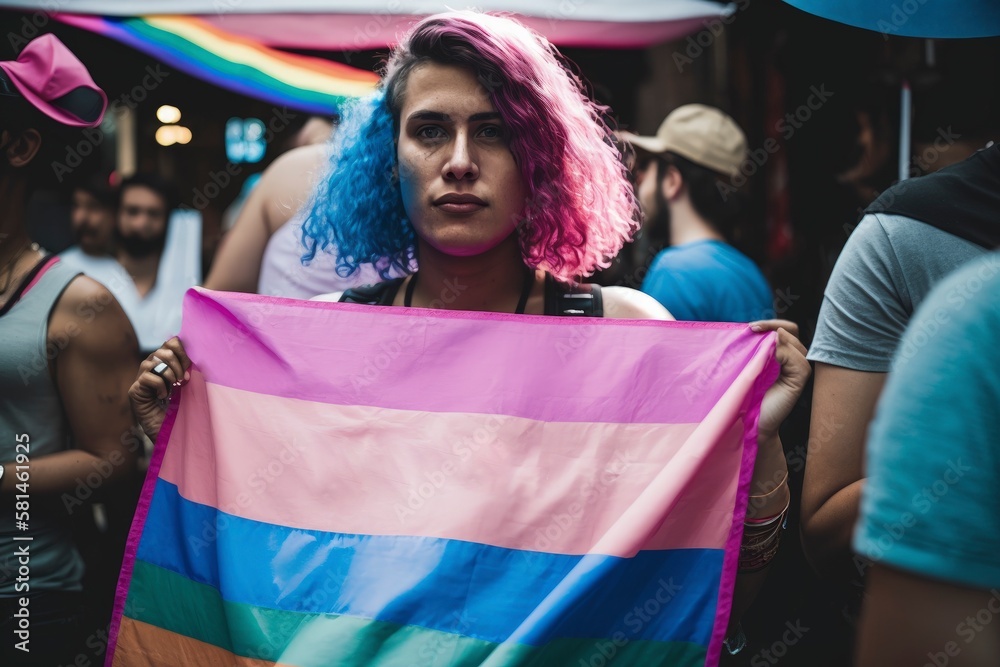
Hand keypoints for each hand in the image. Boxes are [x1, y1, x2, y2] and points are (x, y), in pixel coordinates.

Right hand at [129, 337, 190, 441]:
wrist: (169, 429)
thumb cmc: (181, 406)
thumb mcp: (188, 383)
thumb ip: (188, 368)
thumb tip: (193, 355)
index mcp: (165, 361)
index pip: (171, 342)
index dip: (182, 351)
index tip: (189, 367)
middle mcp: (151, 366)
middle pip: (163, 350)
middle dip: (178, 364)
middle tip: (183, 380)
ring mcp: (140, 377)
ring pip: (154, 362)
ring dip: (170, 375)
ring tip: (174, 388)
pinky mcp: (134, 390)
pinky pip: (149, 377)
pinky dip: (160, 386)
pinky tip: (163, 396)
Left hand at [750, 319, 809, 441]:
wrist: (751, 420)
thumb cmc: (748, 395)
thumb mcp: (751, 365)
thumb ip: (759, 348)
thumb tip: (767, 331)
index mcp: (784, 354)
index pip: (786, 328)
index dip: (771, 323)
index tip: (751, 326)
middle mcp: (795, 359)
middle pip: (792, 331)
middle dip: (772, 326)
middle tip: (752, 329)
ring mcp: (800, 369)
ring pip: (795, 343)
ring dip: (775, 340)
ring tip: (757, 346)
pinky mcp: (800, 379)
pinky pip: (796, 358)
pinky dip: (782, 354)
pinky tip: (769, 359)